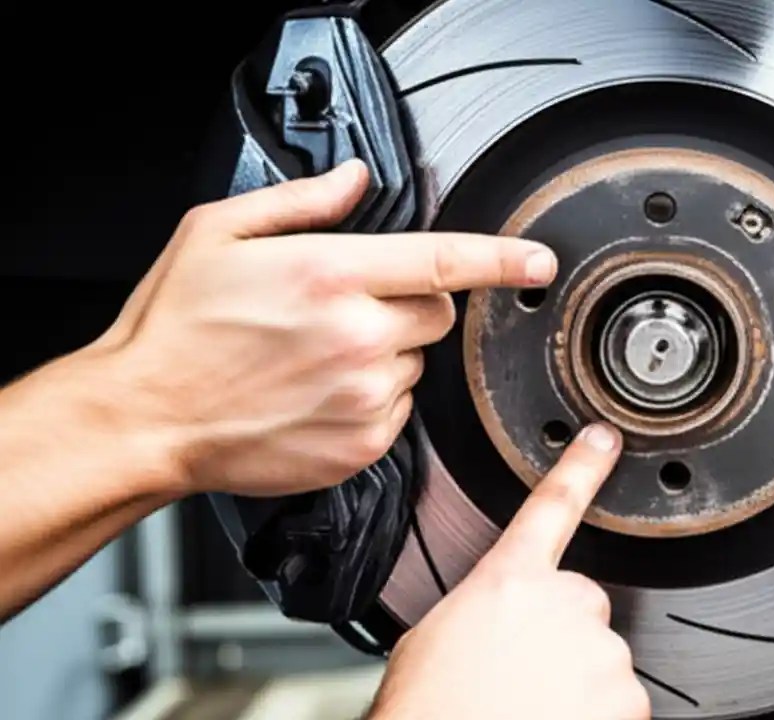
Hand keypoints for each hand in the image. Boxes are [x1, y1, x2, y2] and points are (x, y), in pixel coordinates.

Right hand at [98, 159, 556, 495]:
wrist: (146, 419)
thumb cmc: (176, 328)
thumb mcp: (219, 234)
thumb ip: (301, 202)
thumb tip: (356, 181)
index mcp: (331, 275)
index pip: (445, 259)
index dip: (503, 258)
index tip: (539, 261)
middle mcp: (359, 337)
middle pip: (439, 312)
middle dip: (410, 303)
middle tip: (350, 307)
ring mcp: (366, 396)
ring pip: (417, 361)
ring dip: (387, 352)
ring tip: (319, 356)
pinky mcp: (363, 443)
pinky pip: (399, 408)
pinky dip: (374, 398)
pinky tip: (319, 392)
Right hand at [369, 423, 649, 719]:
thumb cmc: (428, 711)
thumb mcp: (432, 637)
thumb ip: (483, 606)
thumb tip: (497, 618)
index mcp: (510, 580)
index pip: (551, 506)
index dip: (582, 468)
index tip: (604, 440)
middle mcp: (565, 603)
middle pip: (580, 604)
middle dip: (560, 634)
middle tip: (519, 673)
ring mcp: (602, 651)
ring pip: (600, 659)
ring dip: (575, 682)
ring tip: (527, 706)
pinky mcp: (628, 699)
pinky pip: (619, 705)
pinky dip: (596, 717)